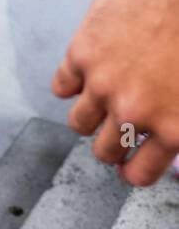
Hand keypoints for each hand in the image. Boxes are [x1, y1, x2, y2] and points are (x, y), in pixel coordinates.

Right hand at [52, 0, 178, 185]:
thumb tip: (174, 138)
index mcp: (173, 126)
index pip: (140, 173)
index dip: (134, 172)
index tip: (131, 168)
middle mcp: (134, 111)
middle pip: (104, 152)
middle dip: (110, 147)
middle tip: (115, 136)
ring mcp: (103, 83)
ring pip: (77, 123)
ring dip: (87, 118)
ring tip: (98, 105)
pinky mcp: (81, 55)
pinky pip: (61, 85)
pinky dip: (69, 84)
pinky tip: (82, 75)